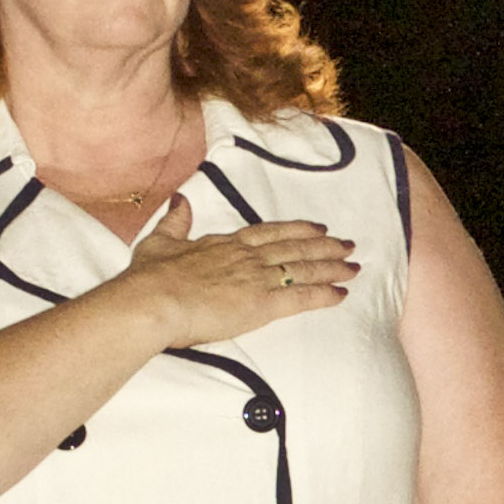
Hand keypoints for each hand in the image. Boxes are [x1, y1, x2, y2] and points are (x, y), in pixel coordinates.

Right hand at [109, 206, 355, 346]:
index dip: (295, 230)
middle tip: (348, 245)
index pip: (268, 233)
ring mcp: (257, 278)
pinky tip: (342, 294)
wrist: (153, 300)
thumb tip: (180, 200)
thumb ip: (175, 221)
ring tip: (354, 267)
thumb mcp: (159, 241)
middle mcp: (247, 257)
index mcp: (225, 244)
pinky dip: (324, 294)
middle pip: (294, 248)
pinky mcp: (263, 304)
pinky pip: (302, 297)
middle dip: (325, 246)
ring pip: (304, 269)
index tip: (316, 228)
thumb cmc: (150, 277)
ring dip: (332, 268)